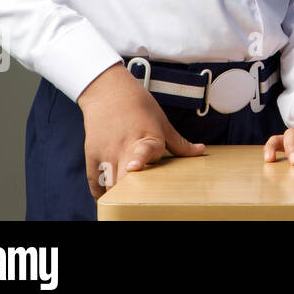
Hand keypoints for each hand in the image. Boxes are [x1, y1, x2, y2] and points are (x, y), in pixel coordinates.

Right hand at [78, 63, 205, 199]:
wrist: (109, 91)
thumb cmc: (140, 106)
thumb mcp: (163, 122)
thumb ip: (179, 143)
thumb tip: (201, 151)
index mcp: (146, 138)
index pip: (143, 151)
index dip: (139, 159)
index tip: (134, 167)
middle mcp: (124, 147)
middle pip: (123, 176)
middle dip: (130, 190)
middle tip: (137, 200)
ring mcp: (106, 153)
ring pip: (108, 183)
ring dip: (117, 193)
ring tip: (125, 202)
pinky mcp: (92, 155)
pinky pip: (95, 182)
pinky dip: (101, 193)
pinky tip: (109, 198)